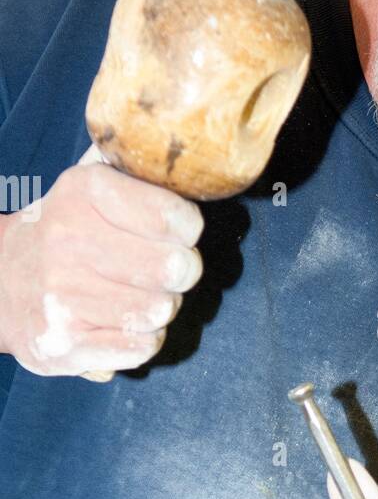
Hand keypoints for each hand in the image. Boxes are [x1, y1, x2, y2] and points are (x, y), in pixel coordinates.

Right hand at [0, 145, 202, 376]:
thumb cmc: (64, 233)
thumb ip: (134, 167)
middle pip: (177, 268)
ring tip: (135, 294)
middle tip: (164, 269)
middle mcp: (68, 242)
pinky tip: (119, 321)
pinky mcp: (63, 344)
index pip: (176, 217)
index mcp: (82, 192)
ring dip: (160, 306)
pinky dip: (142, 338)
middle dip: (180, 271)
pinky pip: (143, 346)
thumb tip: (193, 151)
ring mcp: (62, 298)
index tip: (178, 231)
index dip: (187, 229)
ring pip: (161, 310)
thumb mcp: (87, 187)